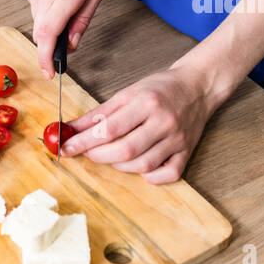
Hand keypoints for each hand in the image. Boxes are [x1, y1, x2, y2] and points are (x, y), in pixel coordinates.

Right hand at [18, 0, 108, 76]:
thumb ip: (83, 19)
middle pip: (42, 30)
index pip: (47, 35)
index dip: (46, 58)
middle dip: (53, 39)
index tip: (50, 72)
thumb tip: (71, 43)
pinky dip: (45, 2)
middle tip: (70, 32)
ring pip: (38, 16)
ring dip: (51, 17)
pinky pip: (34, 1)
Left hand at [61, 63, 214, 182]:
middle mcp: (164, 122)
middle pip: (126, 150)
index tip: (66, 147)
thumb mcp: (127, 93)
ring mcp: (177, 140)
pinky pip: (168, 174)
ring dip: (119, 166)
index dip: (85, 141)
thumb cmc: (160, 88)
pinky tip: (138, 167)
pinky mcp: (187, 152)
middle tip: (86, 152)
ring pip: (143, 165)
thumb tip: (71, 128)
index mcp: (146, 103)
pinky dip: (149, 176)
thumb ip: (99, 113)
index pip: (110, 128)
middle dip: (99, 155)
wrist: (198, 87)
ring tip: (110, 156)